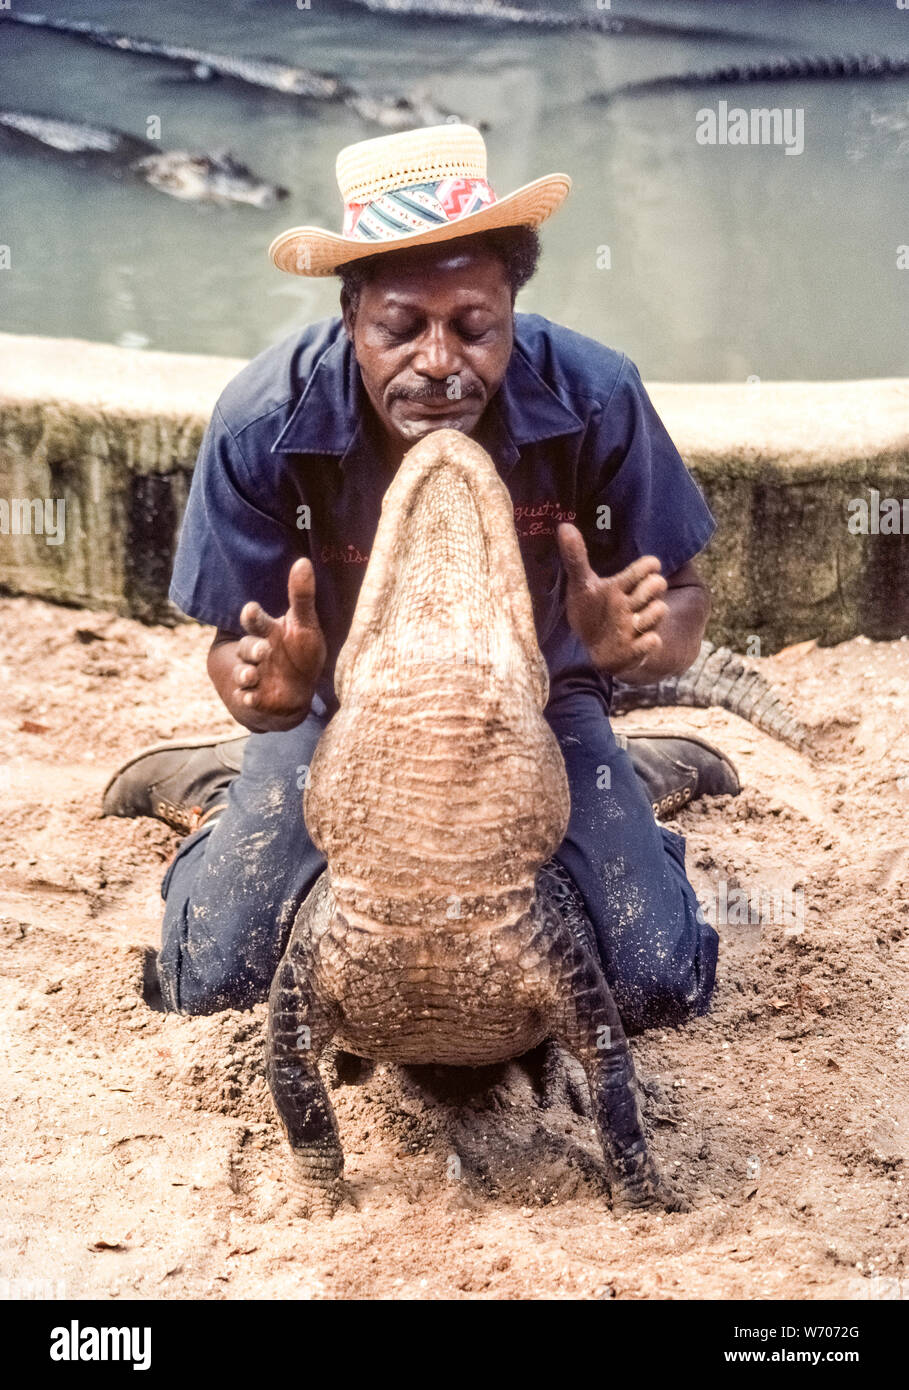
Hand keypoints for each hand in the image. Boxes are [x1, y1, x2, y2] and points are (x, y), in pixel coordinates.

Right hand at [234, 558, 326, 722]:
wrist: (297, 690)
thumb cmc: (300, 651)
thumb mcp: (304, 623)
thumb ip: (302, 595)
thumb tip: (304, 561)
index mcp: (266, 631)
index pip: (255, 620)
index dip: (252, 615)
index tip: (251, 610)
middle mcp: (256, 652)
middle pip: (247, 647)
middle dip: (251, 648)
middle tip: (262, 650)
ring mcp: (253, 675)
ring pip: (244, 672)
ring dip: (246, 673)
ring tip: (252, 675)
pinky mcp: (255, 697)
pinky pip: (248, 697)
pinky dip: (248, 698)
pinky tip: (251, 698)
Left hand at [556, 524, 668, 677]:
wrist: (595, 646)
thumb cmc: (592, 610)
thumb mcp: (582, 585)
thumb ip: (575, 558)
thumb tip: (564, 526)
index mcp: (623, 585)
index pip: (646, 568)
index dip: (649, 565)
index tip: (650, 565)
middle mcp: (635, 603)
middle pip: (657, 586)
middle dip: (649, 587)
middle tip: (632, 596)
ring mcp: (639, 625)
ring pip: (658, 611)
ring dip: (648, 614)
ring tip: (633, 618)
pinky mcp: (639, 648)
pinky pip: (652, 643)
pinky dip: (648, 642)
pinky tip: (643, 639)